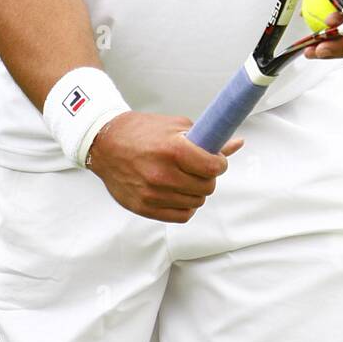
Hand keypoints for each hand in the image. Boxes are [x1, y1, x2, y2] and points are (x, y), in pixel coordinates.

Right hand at [88, 111, 243, 222]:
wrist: (105, 144)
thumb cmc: (141, 131)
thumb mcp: (175, 126)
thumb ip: (207, 138)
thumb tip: (237, 144)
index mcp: (173, 149)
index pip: (214, 167)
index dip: (219, 163)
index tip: (215, 160)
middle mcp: (163, 174)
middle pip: (207, 187)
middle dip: (208, 177)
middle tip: (198, 168)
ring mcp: (153, 193)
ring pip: (196, 202)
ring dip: (196, 191)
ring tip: (184, 178)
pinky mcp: (144, 207)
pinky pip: (181, 215)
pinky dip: (185, 205)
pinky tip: (177, 191)